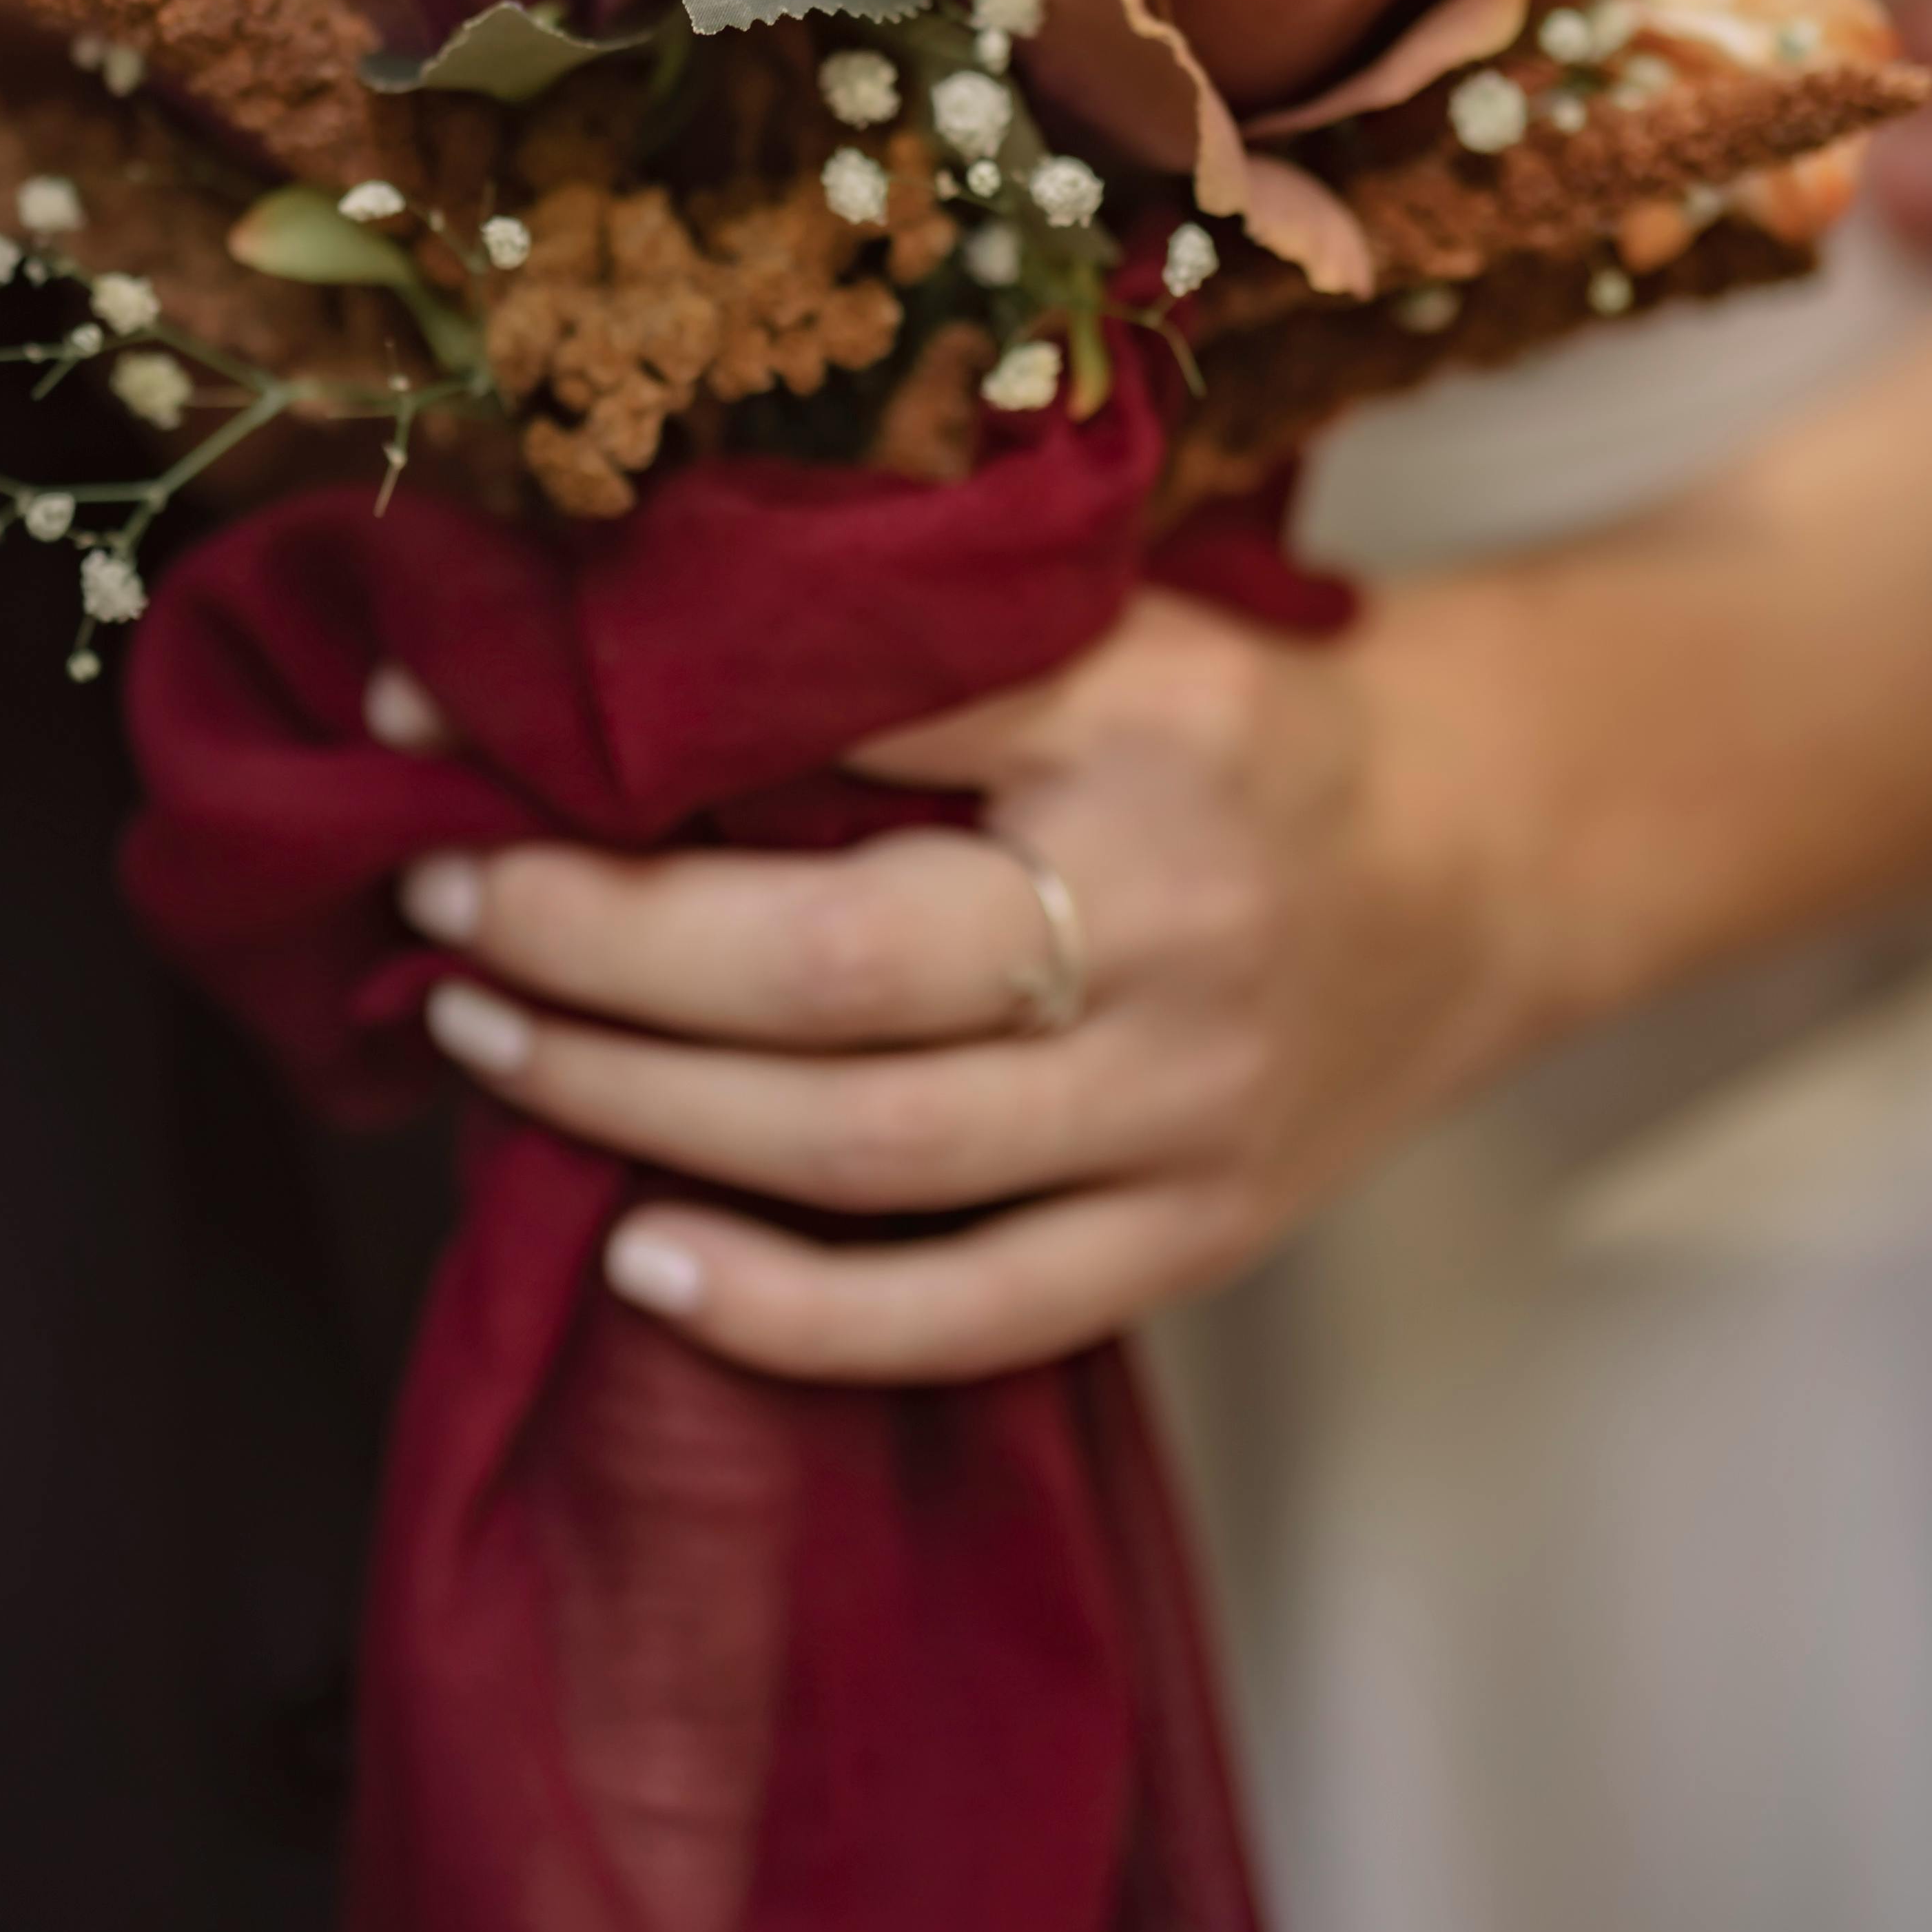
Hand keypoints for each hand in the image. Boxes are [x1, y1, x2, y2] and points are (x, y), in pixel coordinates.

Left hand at [397, 589, 1545, 1381]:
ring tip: (485, 1040)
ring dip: (640, 1105)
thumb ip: (901, 639)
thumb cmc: (1244, 718)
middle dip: (596, 940)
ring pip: (866, 1144)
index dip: (629, 721)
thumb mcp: (1100, 617)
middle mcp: (1169, 917)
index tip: (444, 722)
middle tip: (436, 904)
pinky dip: (795, 1313)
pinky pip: (974, 1311)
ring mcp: (1188, 1104)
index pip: (840, 710)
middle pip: (828, 959)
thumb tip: (613, 654)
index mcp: (1140, 714)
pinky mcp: (1200, 1236)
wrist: (1495, 848)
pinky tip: (644, 1265)